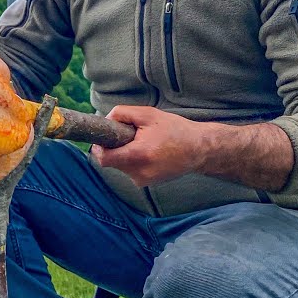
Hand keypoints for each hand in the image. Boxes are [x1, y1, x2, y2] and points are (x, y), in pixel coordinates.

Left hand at [89, 106, 209, 186]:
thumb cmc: (174, 129)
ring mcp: (143, 180)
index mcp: (138, 155)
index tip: (101, 139)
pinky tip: (149, 153)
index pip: (104, 159)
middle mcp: (139, 172)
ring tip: (144, 144)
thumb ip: (121, 113)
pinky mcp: (147, 184)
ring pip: (121, 166)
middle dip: (115, 148)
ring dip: (125, 154)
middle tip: (130, 136)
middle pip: (111, 161)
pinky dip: (134, 161)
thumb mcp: (147, 114)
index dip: (98, 148)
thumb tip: (104, 120)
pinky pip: (131, 170)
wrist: (199, 149)